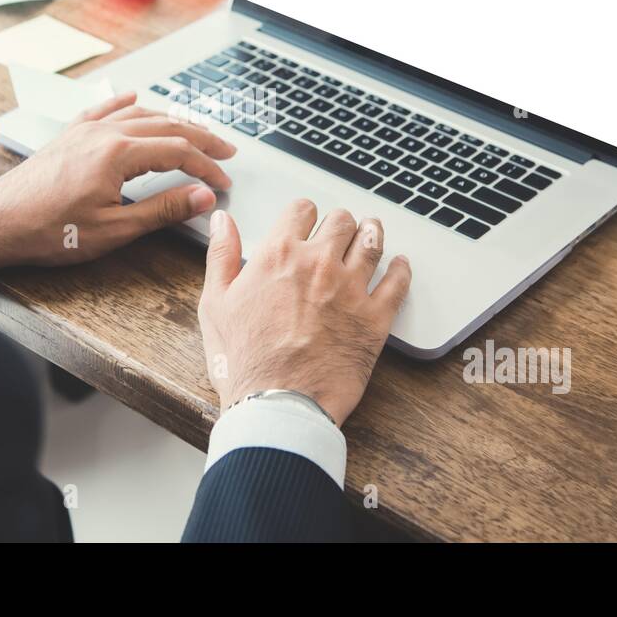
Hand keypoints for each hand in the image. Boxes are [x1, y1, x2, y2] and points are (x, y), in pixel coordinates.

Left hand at [0, 92, 235, 267]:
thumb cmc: (50, 231)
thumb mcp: (114, 229)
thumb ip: (162, 210)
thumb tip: (203, 196)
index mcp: (118, 154)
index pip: (179, 152)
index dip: (207, 166)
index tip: (224, 182)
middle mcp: (104, 133)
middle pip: (166, 126)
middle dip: (201, 138)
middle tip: (227, 150)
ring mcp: (84, 130)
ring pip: (139, 115)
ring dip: (172, 121)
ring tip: (194, 131)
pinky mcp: (69, 135)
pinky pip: (104, 109)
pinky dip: (125, 103)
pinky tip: (134, 98)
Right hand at [197, 200, 410, 425]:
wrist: (277, 405)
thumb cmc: (244, 362)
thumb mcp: (216, 303)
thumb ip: (221, 255)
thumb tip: (222, 221)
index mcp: (280, 255)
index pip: (301, 210)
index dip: (304, 214)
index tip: (305, 221)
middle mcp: (319, 264)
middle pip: (341, 221)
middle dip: (338, 223)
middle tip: (339, 231)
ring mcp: (351, 289)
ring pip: (372, 242)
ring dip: (372, 233)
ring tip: (371, 232)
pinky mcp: (375, 319)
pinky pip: (398, 283)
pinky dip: (401, 270)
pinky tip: (400, 266)